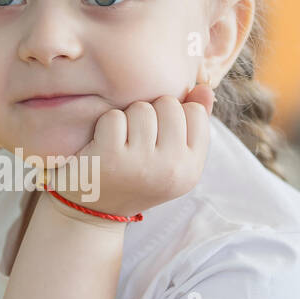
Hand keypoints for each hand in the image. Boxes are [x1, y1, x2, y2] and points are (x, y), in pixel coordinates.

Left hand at [47, 83, 213, 219]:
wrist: (94, 210)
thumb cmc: (137, 175)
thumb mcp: (172, 158)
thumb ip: (193, 123)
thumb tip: (204, 88)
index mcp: (191, 169)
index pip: (195, 112)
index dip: (174, 115)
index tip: (160, 135)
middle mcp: (171, 169)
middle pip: (168, 104)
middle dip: (151, 113)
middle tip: (137, 139)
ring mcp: (141, 164)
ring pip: (141, 108)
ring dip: (128, 119)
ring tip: (122, 142)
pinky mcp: (110, 158)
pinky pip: (114, 116)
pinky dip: (105, 126)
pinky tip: (104, 145)